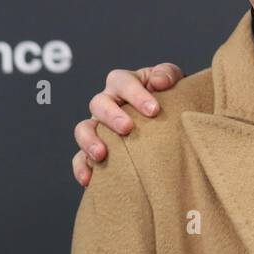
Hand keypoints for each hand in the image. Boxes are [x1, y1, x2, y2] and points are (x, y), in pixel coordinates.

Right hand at [71, 63, 183, 185]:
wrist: (169, 119)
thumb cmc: (169, 96)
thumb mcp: (173, 80)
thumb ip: (167, 74)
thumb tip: (159, 82)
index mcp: (124, 83)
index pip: (123, 82)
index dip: (136, 94)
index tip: (154, 110)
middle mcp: (107, 102)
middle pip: (98, 103)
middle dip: (111, 116)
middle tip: (127, 129)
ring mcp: (98, 126)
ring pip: (83, 129)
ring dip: (89, 141)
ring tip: (102, 154)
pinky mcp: (94, 149)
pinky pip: (80, 158)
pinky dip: (81, 167)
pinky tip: (89, 179)